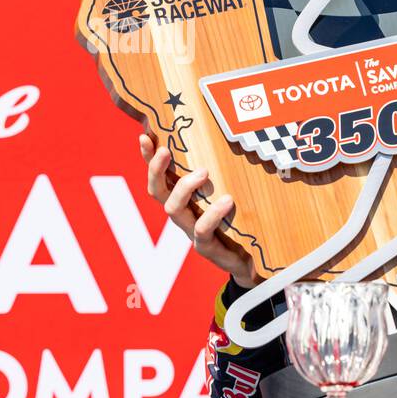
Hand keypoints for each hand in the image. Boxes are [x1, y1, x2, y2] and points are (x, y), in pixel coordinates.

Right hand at [139, 134, 256, 287]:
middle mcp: (183, 215)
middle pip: (157, 192)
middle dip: (156, 170)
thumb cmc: (239, 222)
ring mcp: (192, 232)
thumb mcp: (230, 195)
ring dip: (184, 188)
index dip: (148, 159)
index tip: (145, 137)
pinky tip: (227, 200)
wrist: (252, 261)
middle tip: (166, 151)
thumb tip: (225, 141)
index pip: (159, 177)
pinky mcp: (207, 248)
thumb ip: (223, 176)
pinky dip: (212, 214)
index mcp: (184, 200)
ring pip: (173, 210)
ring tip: (204, 172)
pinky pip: (202, 230)